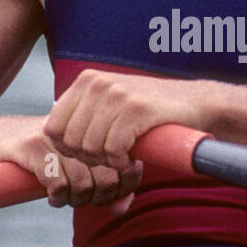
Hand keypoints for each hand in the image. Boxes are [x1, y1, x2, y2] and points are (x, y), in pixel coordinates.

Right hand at [0, 116, 140, 211]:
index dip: (125, 185)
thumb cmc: (46, 155)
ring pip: (83, 184)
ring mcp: (56, 137)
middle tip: (85, 198)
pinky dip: (58, 199)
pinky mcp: (33, 147)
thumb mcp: (79, 165)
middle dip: (100, 198)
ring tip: (67, 197)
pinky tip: (52, 197)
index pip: (126, 161)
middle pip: (107, 177)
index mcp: (96, 126)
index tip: (111, 194)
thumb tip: (121, 208)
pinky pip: (58, 185)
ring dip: (76, 201)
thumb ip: (106, 184)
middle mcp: (79, 127)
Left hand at [42, 71, 213, 178]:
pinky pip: (112, 150)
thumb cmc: (150, 114)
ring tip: (124, 163)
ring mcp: (117, 94)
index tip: (90, 159)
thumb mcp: (110, 110)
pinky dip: (122, 165)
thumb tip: (50, 146)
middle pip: (69, 142)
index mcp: (85, 81)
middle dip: (87, 162)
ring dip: (106, 165)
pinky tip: (134, 163)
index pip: (51, 128)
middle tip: (110, 165)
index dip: (66, 152)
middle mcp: (97, 83)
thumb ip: (83, 125)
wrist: (196, 104)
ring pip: (89, 148)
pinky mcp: (136, 108)